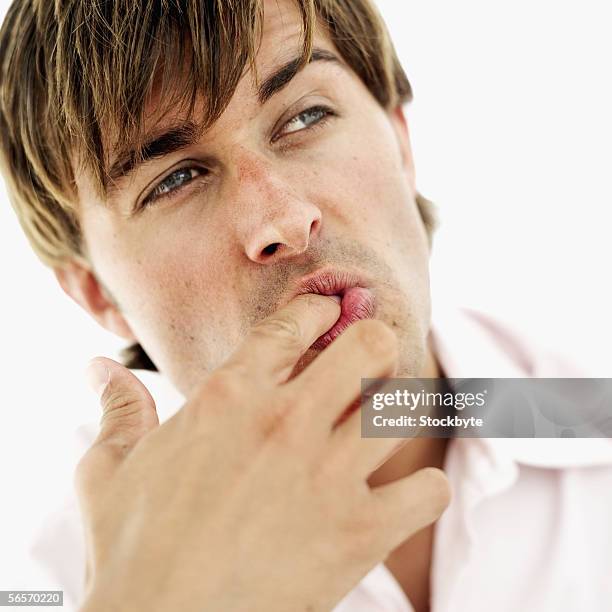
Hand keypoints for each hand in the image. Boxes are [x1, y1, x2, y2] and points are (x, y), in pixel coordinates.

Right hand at [77, 294, 449, 611]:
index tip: (328, 310)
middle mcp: (286, 421)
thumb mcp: (109, 470)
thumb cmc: (133, 549)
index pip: (293, 323)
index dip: (318, 308)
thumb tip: (97, 368)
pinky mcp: (357, 532)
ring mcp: (327, 474)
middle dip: (376, 342)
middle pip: (368, 346)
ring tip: (385, 418)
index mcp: (230, 396)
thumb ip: (117, 410)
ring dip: (399, 408)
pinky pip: (426, 491)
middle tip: (373, 354)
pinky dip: (423, 491)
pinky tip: (400, 495)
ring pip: (402, 406)